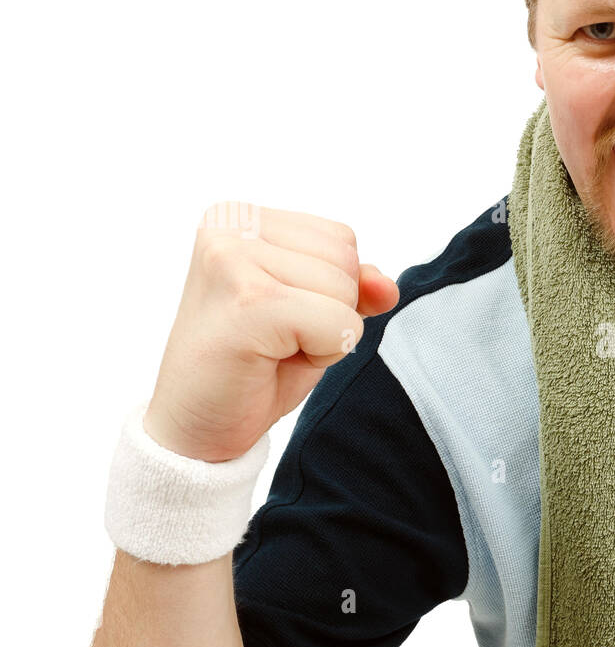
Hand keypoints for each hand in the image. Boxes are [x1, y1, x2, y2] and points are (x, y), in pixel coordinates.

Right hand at [142, 203, 399, 462]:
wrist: (195, 429)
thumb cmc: (249, 368)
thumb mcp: (313, 315)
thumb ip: (353, 287)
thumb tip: (387, 285)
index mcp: (239, 217)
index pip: (341, 239)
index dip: (331, 291)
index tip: (278, 318)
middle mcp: (230, 224)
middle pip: (346, 258)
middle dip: (331, 309)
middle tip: (274, 339)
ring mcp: (234, 257)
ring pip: (346, 289)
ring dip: (325, 333)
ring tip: (270, 348)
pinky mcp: (249, 300)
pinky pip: (339, 323)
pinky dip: (323, 352)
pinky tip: (271, 361)